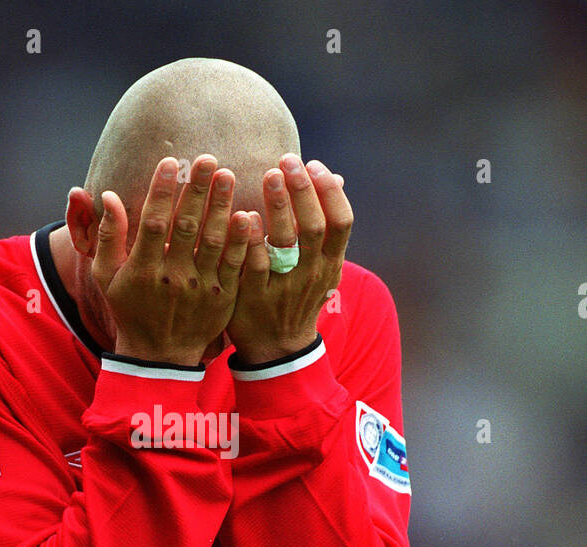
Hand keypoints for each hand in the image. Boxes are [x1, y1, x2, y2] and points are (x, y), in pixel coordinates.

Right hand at [91, 155, 253, 366]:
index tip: (170, 161)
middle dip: (196, 190)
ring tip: (228, 175)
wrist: (160, 354)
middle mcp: (172, 277)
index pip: (153, 223)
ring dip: (221, 206)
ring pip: (214, 241)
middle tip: (207, 158)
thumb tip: (107, 195)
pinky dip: (242, 240)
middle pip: (187, 226)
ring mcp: (200, 288)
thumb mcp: (106, 276)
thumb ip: (108, 236)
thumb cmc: (130, 308)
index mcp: (143, 270)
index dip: (162, 191)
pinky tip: (247, 213)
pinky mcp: (222, 297)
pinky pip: (234, 264)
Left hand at [227, 155, 351, 364]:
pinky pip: (255, 264)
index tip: (313, 164)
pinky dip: (252, 238)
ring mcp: (284, 287)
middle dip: (303, 190)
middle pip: (315, 226)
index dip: (329, 191)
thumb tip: (337, 178)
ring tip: (269, 175)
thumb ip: (327, 227)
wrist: (278, 347)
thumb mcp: (322, 267)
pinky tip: (245, 214)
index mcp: (330, 264)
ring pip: (286, 242)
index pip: (341, 222)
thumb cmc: (298, 297)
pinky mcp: (256, 296)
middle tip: (287, 160)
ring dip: (279, 206)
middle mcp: (312, 275)